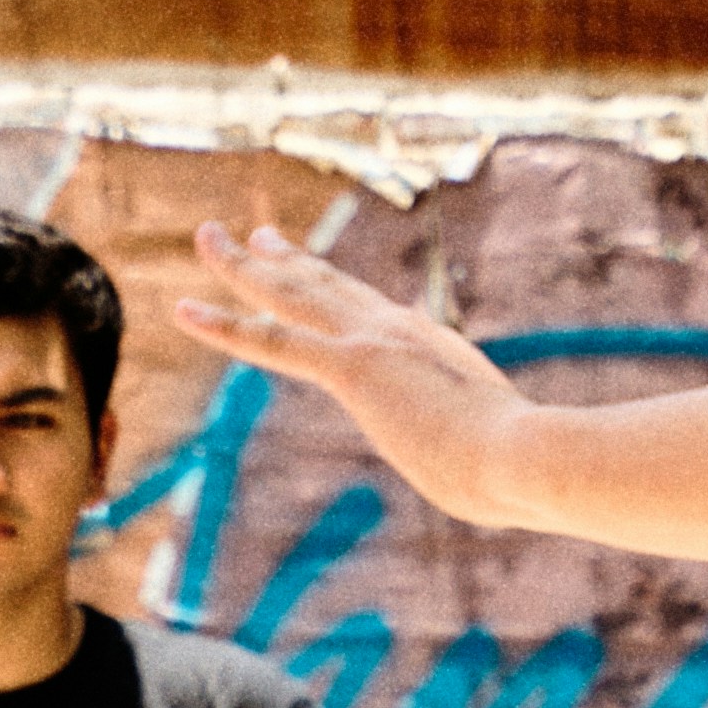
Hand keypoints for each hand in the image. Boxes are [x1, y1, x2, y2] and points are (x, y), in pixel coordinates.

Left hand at [173, 222, 525, 520]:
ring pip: (292, 294)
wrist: (521, 459)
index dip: (344, 296)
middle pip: (330, 286)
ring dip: (244, 266)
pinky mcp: (351, 366)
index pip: (377, 314)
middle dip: (289, 260)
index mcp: (431, 347)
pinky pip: (272, 340)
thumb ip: (480, 430)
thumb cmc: (519, 471)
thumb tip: (502, 450)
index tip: (322, 276)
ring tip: (207, 237)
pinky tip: (185, 310)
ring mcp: (372, 342)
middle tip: (259, 236)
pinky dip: (225, 325)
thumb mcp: (494, 440)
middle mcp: (397, 330)